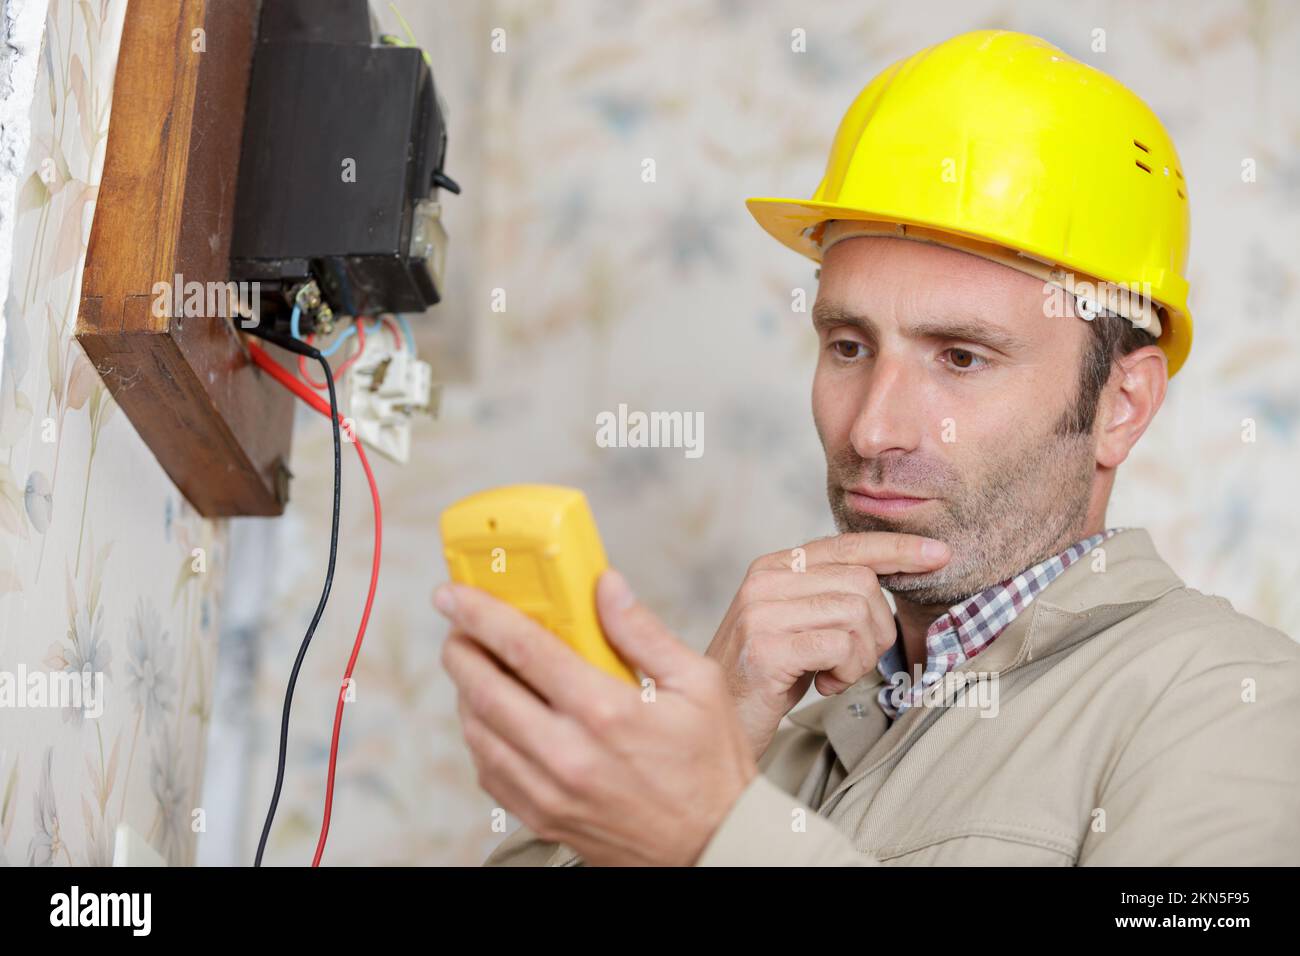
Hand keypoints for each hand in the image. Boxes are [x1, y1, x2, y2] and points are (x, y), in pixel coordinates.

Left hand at [436, 569, 756, 865]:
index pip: (523, 648)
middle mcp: (567, 754)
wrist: (713, 844)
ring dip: (466, 691)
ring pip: (477, 732)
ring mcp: (549, 792)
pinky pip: (488, 771)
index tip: (454, 594)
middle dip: (461, 648)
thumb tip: (604, 584)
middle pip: (483, 689)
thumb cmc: (709, 764)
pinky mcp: (542, 818)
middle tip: (460, 626)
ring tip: (479, 666)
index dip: (481, 613)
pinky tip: (497, 716)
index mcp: (605, 711)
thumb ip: (641, 631)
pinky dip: (481, 736)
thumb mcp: (696, 683)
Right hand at [706, 532, 949, 758]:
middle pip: (862, 583)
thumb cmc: (769, 675)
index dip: (898, 548)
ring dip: (862, 656)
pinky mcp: (767, 647)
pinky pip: (840, 646)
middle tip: (854, 660)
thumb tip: (894, 571)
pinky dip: (847, 671)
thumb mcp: (798, 621)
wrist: (719, 719)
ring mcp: (762, 611)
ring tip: (835, 674)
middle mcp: (765, 579)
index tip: (938, 554)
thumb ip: (831, 592)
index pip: (848, 544)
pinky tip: (824, 685)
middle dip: (878, 628)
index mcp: (775, 565)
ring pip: (857, 614)